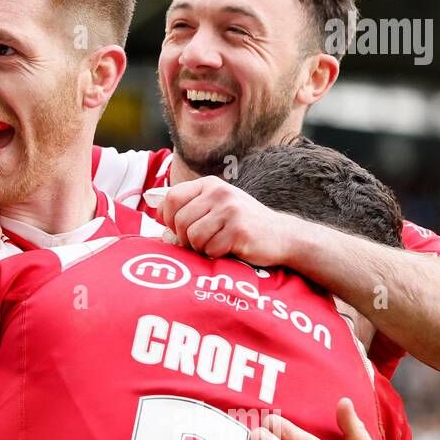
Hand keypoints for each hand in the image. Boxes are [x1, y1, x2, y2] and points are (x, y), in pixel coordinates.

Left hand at [157, 175, 297, 264]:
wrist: (282, 236)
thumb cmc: (242, 224)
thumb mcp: (217, 206)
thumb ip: (190, 206)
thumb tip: (156, 213)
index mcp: (210, 185)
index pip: (172, 197)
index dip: (168, 218)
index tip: (178, 229)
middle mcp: (219, 193)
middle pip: (179, 220)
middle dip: (184, 238)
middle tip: (199, 244)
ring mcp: (230, 210)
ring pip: (192, 236)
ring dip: (200, 248)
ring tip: (215, 245)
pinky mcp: (239, 230)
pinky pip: (210, 249)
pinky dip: (215, 255)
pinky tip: (229, 249)